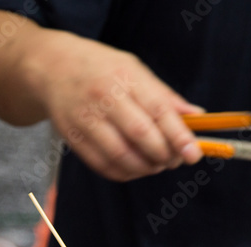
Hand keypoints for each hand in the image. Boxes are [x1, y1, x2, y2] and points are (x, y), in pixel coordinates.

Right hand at [27, 30, 204, 180]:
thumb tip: (198, 117)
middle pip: (141, 136)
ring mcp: (85, 120)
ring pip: (122, 156)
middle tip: (175, 159)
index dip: (179, 136)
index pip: (158, 110)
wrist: (52, 68)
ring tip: (156, 164)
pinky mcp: (73, 139)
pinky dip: (125, 173)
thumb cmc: (101, 69)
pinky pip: (104, 166)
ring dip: (146, 168)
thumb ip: (165, 96)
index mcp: (124, 78)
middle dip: (164, 155)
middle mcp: (103, 98)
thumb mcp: (134, 70)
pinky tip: (136, 167)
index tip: (194, 154)